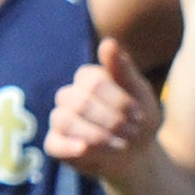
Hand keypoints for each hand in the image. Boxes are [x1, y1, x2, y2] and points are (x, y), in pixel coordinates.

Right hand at [46, 38, 162, 184]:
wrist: (138, 152)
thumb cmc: (138, 118)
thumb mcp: (139, 93)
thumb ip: (123, 69)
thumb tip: (108, 42)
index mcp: (88, 77)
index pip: (94, 82)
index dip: (118, 101)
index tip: (140, 116)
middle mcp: (70, 95)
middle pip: (80, 103)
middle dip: (111, 120)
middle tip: (133, 131)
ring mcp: (60, 119)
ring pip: (66, 121)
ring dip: (97, 135)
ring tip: (122, 144)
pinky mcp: (55, 143)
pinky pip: (54, 144)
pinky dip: (69, 147)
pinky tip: (85, 149)